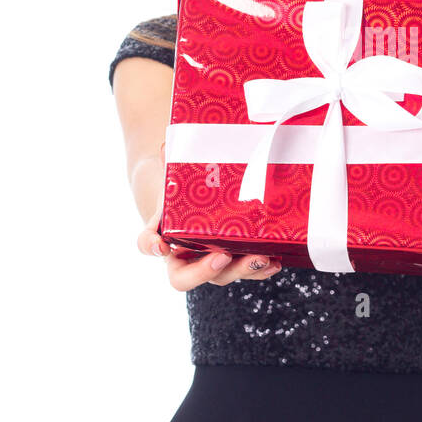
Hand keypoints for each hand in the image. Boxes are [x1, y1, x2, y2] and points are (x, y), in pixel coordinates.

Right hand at [136, 143, 282, 289]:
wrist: (201, 201)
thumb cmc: (185, 192)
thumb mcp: (177, 177)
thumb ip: (171, 162)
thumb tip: (166, 144)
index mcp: (162, 235)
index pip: (147, 244)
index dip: (152, 246)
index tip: (162, 245)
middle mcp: (184, 257)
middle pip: (185, 277)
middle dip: (204, 270)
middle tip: (222, 257)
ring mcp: (210, 264)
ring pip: (221, 276)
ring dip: (242, 270)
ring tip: (260, 258)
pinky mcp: (235, 263)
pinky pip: (245, 273)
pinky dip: (260, 270)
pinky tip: (274, 261)